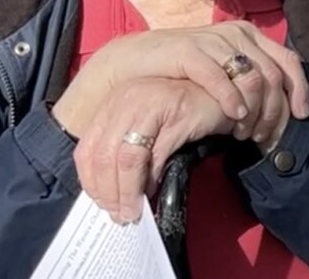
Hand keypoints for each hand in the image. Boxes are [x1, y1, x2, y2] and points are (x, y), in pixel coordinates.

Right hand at [54, 21, 308, 143]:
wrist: (137, 60)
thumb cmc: (185, 70)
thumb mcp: (224, 71)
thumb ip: (249, 79)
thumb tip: (280, 107)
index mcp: (250, 35)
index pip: (288, 60)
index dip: (299, 90)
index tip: (301, 116)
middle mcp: (237, 34)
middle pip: (274, 74)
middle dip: (275, 110)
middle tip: (265, 136)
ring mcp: (215, 40)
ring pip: (253, 77)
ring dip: (256, 110)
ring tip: (247, 132)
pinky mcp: (190, 50)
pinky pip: (220, 76)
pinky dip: (232, 98)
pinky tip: (235, 116)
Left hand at [73, 78, 242, 224]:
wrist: (222, 93)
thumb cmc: (181, 111)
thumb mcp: (143, 126)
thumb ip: (124, 151)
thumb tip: (112, 192)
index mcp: (113, 103)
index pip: (86, 150)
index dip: (90, 183)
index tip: (101, 204)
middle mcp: (127, 100)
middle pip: (103, 157)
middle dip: (108, 193)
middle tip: (119, 215)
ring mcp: (151, 104)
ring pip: (126, 158)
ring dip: (127, 192)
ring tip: (133, 211)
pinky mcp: (176, 113)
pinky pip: (156, 155)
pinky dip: (150, 179)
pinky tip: (152, 190)